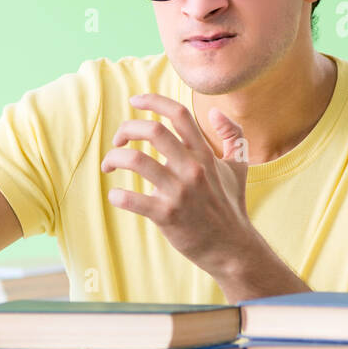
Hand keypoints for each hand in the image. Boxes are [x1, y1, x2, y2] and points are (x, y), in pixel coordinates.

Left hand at [100, 94, 255, 275]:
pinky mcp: (167, 215)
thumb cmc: (230, 206)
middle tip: (117, 140)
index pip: (179, 115)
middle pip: (153, 131)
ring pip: (137, 161)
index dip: (154, 101)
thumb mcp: (238, 167)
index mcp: (204, 154)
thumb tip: (216, 112)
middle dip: (127, 129)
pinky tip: (115, 196)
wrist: (232, 248)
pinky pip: (133, 200)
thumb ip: (234, 135)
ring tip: (108, 165)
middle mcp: (192, 169)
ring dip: (114, 158)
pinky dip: (118, 195)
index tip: (135, 100)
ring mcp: (179, 192)